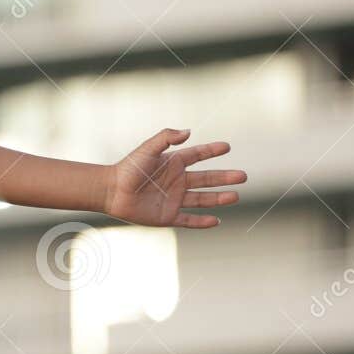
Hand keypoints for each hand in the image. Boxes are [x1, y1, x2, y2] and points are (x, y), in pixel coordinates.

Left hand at [104, 128, 245, 227]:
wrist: (110, 191)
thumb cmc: (128, 168)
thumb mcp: (147, 149)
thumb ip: (166, 138)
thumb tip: (189, 132)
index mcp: (172, 163)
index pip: (197, 155)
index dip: (212, 151)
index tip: (227, 146)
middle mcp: (176, 181)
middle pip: (206, 179)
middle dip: (225, 177)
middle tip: (243, 176)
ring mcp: (173, 199)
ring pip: (202, 199)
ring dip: (219, 198)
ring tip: (236, 195)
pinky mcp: (167, 216)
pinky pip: (188, 220)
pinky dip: (202, 222)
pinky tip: (216, 220)